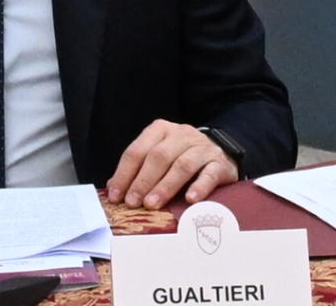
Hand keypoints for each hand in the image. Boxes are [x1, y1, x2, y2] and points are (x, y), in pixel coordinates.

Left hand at [104, 120, 240, 208]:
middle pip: (159, 156)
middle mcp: (181, 135)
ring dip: (165, 186)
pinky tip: (190, 200)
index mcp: (160, 130)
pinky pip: (209, 174)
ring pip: (182, 165)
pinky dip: (199, 187)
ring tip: (153, 204)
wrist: (221, 151)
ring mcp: (202, 148)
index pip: (137, 151)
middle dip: (143, 181)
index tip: (116, 196)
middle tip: (133, 202)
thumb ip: (138, 169)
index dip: (125, 174)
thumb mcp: (159, 156)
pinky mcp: (219, 163)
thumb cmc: (183, 157)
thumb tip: (114, 188)